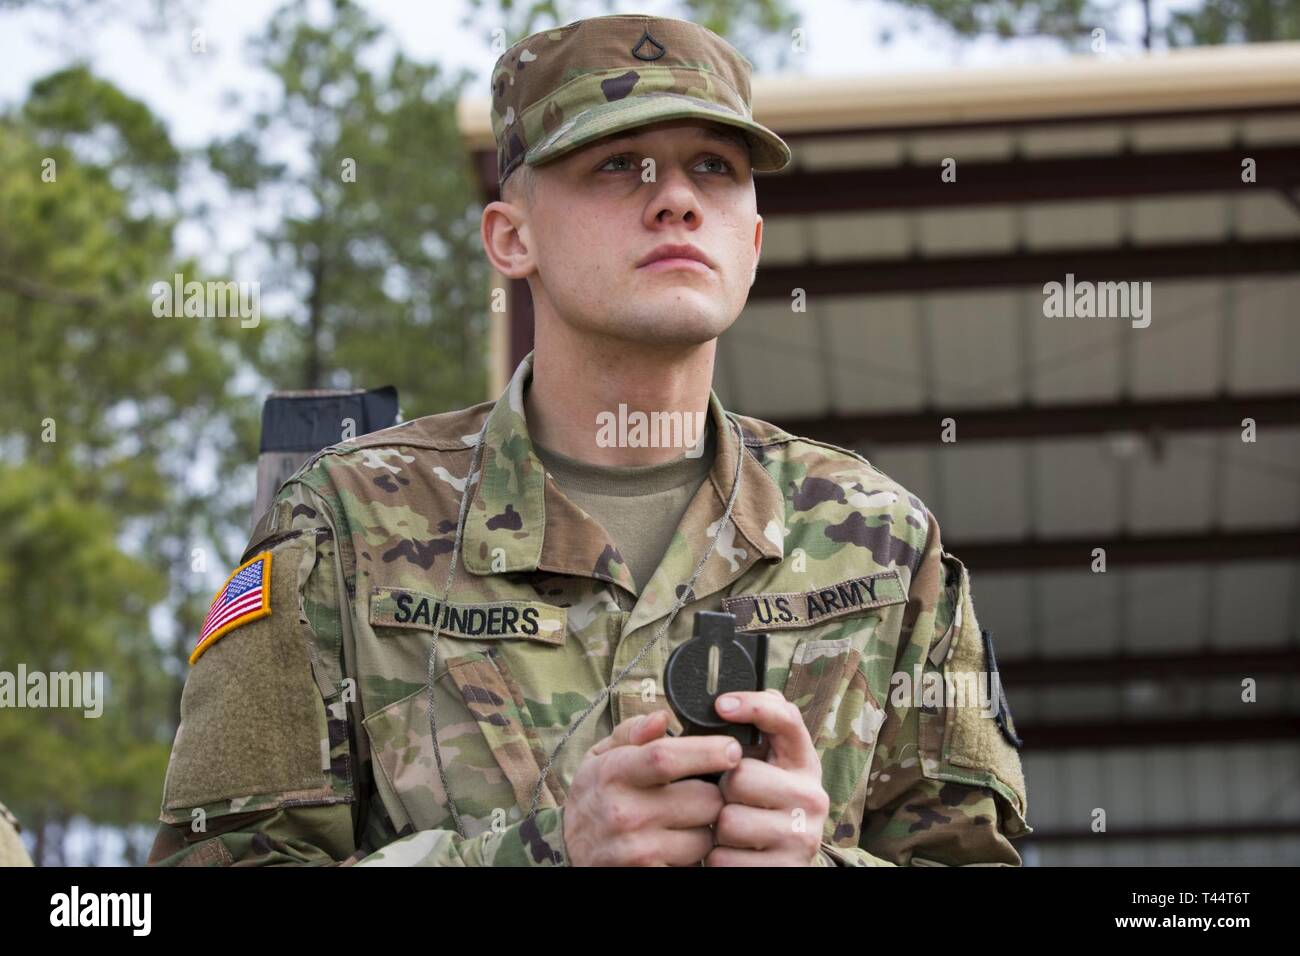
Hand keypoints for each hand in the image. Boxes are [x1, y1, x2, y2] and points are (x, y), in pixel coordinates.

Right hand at [562, 709, 740, 865]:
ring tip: (690, 818)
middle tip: (708, 789)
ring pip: (705, 835)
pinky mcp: (650, 874)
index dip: (707, 752)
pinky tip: (682, 841)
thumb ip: (632, 732)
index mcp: (614, 773)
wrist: (569, 852)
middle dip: (715, 792)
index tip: (732, 749)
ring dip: (707, 826)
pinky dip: (696, 852)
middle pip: (702, 799)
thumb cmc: (594, 796)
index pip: (666, 758)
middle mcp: (625, 813)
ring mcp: (638, 850)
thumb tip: (662, 717)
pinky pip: (695, 862)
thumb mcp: (600, 756)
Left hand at [706, 688, 828, 866]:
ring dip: (717, 829)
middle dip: (723, 790)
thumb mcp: (766, 767)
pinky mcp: (786, 869)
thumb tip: (727, 700)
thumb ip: (753, 734)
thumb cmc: (763, 805)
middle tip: (731, 799)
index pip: (786, 719)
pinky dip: (719, 858)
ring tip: (732, 829)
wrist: (784, 862)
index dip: (753, 707)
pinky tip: (734, 854)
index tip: (721, 705)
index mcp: (803, 762)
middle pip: (740, 777)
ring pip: (729, 821)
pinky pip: (724, 859)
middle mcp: (812, 796)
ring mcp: (803, 836)